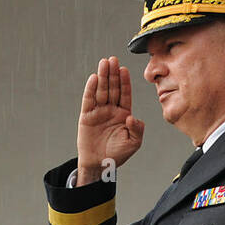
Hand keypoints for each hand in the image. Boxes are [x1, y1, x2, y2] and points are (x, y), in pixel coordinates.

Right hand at [76, 56, 145, 183]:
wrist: (100, 165)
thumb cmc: (118, 154)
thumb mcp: (133, 143)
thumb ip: (138, 130)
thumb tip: (132, 117)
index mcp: (123, 114)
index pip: (125, 94)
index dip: (125, 82)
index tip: (124, 69)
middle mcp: (111, 110)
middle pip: (113, 88)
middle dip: (113, 74)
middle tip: (113, 59)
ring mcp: (99, 111)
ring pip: (101, 91)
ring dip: (103, 77)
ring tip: (104, 63)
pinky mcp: (87, 115)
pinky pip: (89, 100)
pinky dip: (91, 89)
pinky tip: (94, 78)